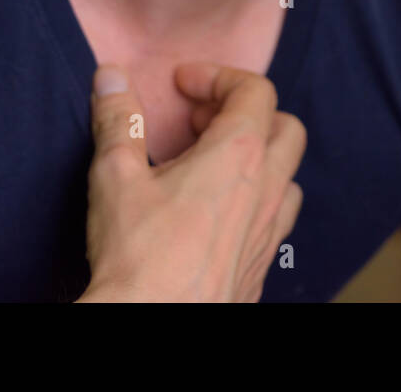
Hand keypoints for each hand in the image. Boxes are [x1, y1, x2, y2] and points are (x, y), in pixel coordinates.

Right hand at [77, 63, 305, 301]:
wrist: (154, 325)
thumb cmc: (139, 255)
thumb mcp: (116, 175)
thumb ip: (120, 118)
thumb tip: (112, 75)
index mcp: (240, 155)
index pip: (254, 90)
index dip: (218, 76)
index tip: (182, 83)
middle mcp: (268, 189)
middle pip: (285, 127)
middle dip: (247, 113)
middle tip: (198, 123)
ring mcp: (271, 230)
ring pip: (288, 176)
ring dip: (258, 159)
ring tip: (208, 165)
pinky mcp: (262, 265)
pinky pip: (277, 220)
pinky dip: (255, 201)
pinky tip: (215, 214)